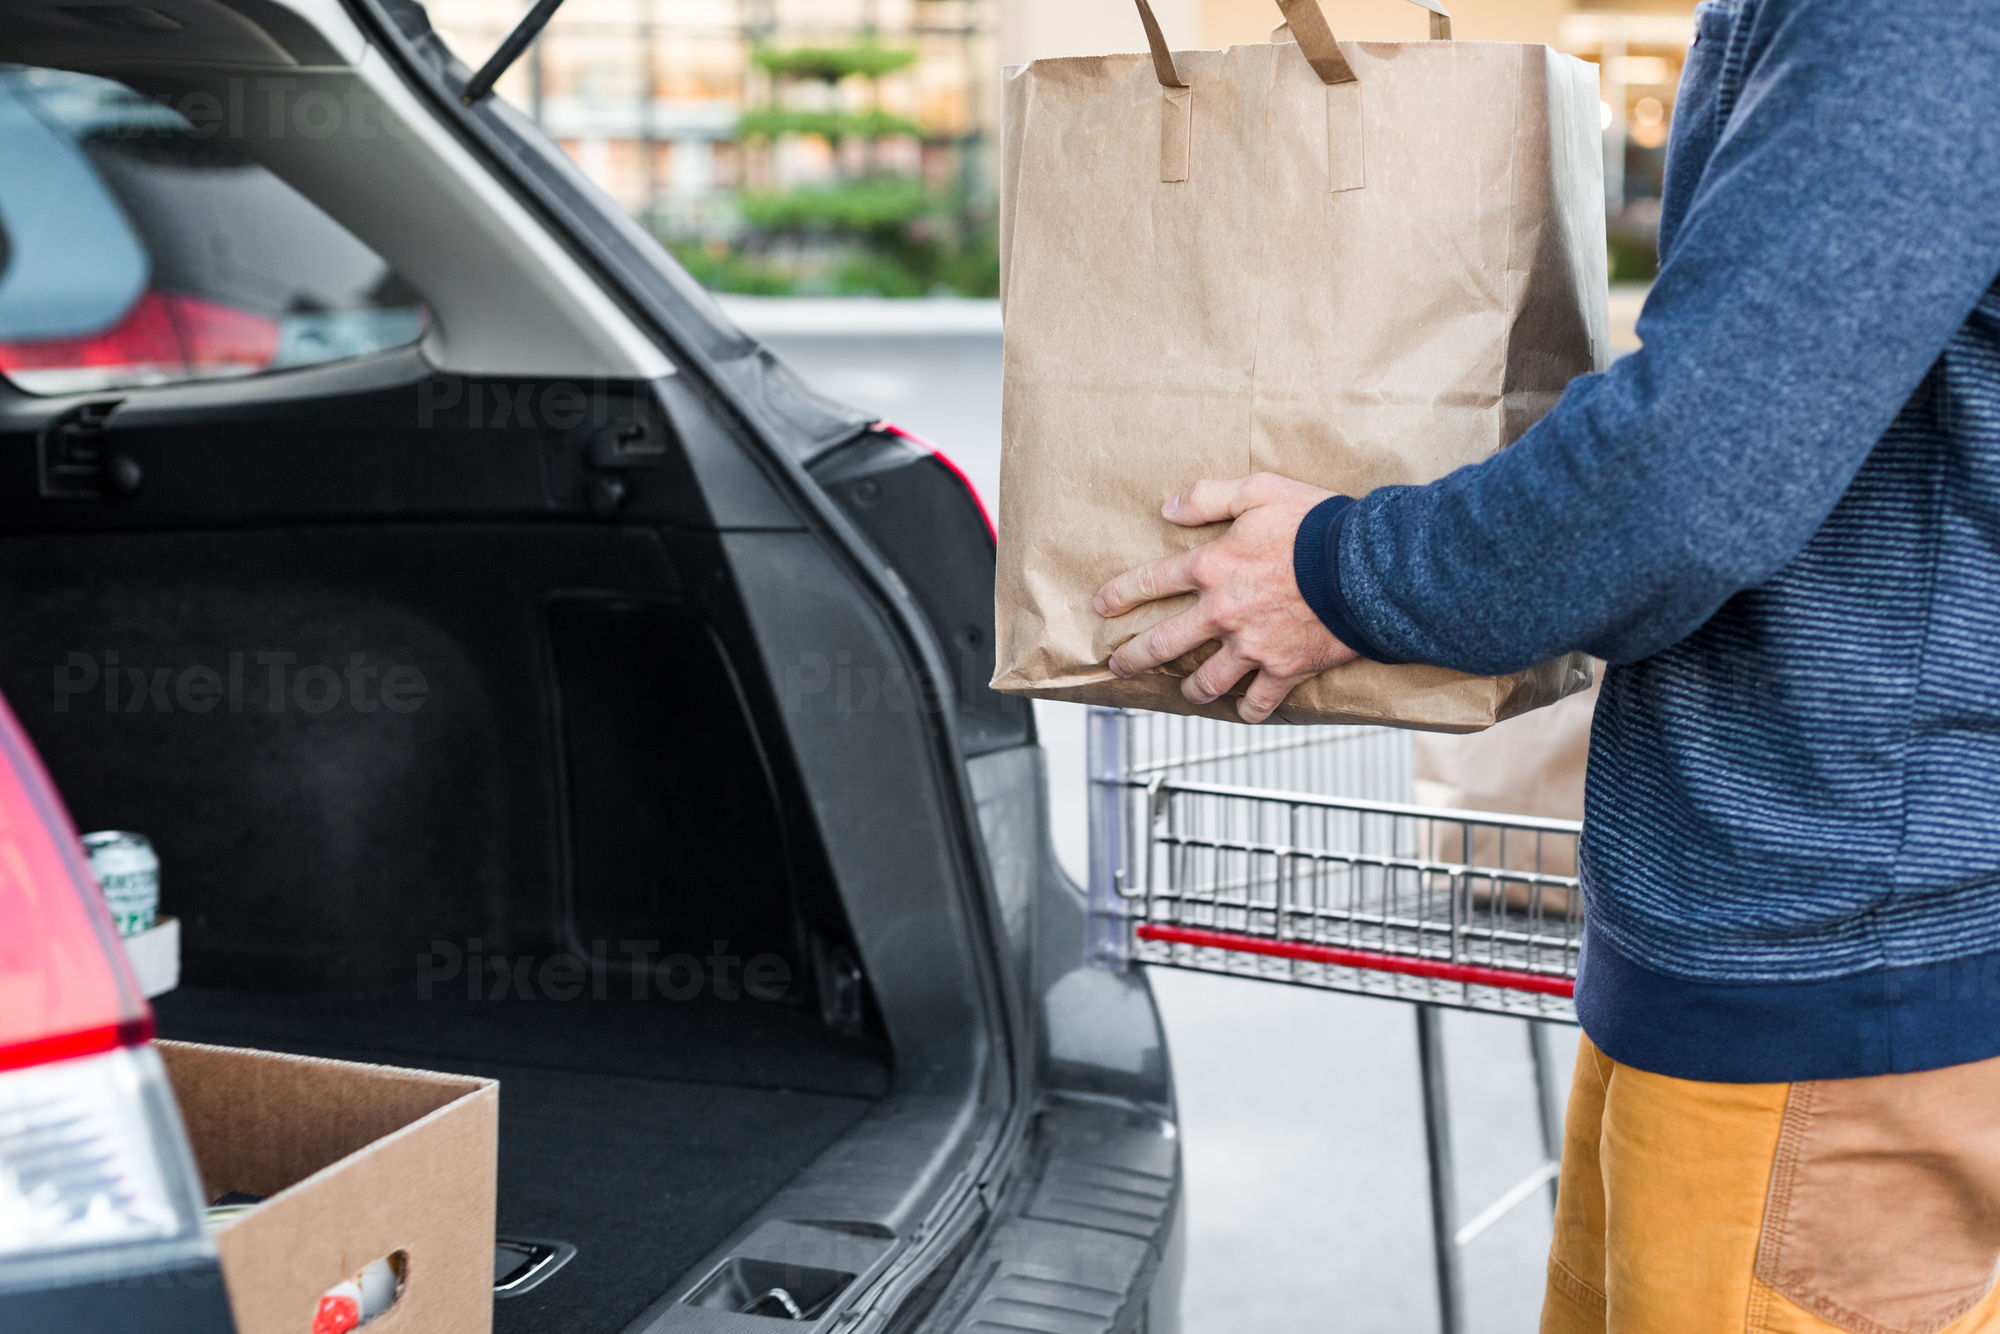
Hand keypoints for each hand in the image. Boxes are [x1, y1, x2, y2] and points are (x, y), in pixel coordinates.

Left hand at [1094, 473, 1358, 722]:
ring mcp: (1251, 646)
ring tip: (1186, 691)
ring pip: (1207, 682)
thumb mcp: (1260, 489)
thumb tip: (1168, 508)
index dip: (1121, 594)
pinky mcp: (1284, 670)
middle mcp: (1222, 612)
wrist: (1368, 567)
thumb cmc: (1318, 523)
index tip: (1103, 606)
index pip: (1150, 581)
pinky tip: (1243, 710)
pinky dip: (1248, 710)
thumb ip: (1209, 497)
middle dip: (1133, 657)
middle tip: (1118, 665)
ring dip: (1192, 689)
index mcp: (1211, 566)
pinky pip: (1258, 702)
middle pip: (1162, 644)